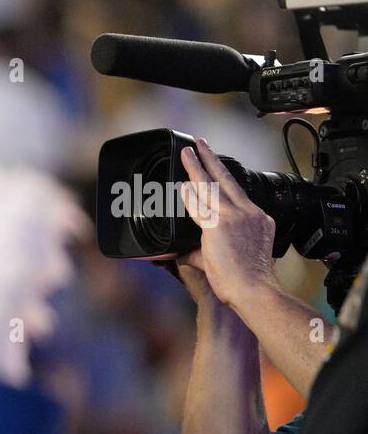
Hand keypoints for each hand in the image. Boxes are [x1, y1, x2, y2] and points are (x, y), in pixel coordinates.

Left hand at [177, 138, 280, 307]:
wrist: (254, 290)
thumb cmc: (245, 279)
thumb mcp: (229, 257)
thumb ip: (197, 252)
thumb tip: (177, 254)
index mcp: (257, 218)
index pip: (237, 192)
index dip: (223, 177)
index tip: (214, 168)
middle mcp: (248, 214)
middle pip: (226, 179)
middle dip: (211, 159)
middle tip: (200, 143)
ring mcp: (235, 218)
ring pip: (212, 186)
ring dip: (196, 168)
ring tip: (186, 153)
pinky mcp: (220, 226)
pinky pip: (201, 206)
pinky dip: (191, 195)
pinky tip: (183, 185)